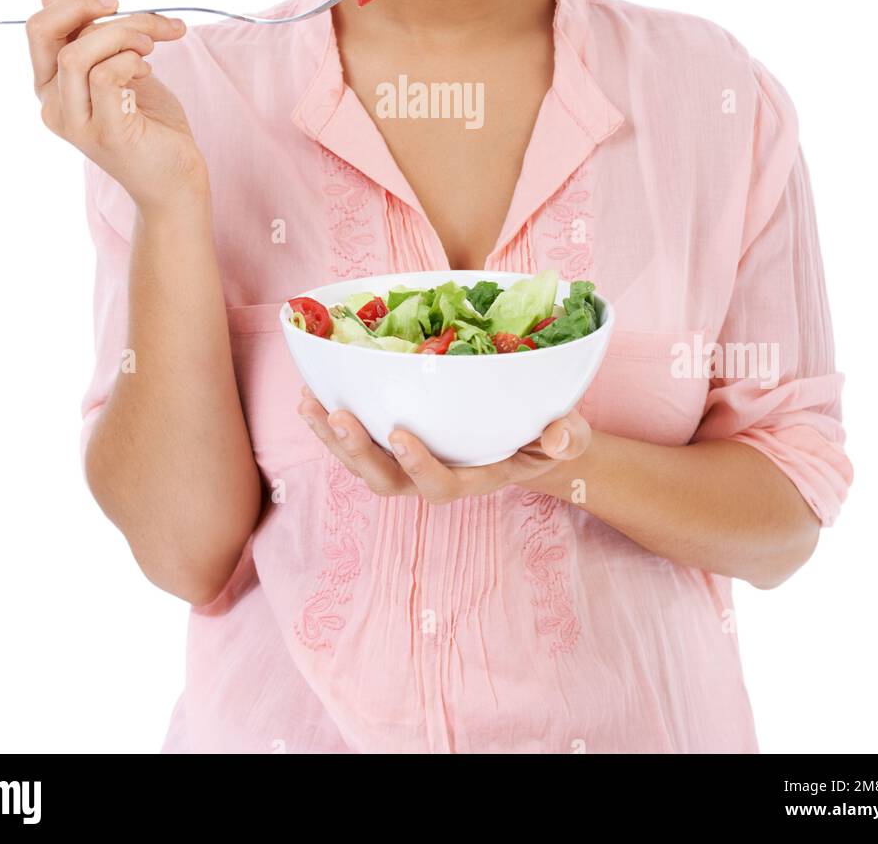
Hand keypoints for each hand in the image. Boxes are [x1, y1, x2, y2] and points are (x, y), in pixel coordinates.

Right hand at [27, 0, 207, 212]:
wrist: (176, 180)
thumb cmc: (150, 124)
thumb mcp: (118, 67)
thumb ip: (88, 35)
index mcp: (53, 88)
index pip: (38, 30)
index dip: (73, 4)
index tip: (114, 2)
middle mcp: (55, 107)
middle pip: (47, 36)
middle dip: (91, 10)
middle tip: (139, 19)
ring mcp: (76, 123)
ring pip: (79, 54)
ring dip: (125, 35)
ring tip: (154, 46)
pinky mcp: (106, 133)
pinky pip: (106, 77)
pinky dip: (131, 61)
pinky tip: (149, 72)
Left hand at [296, 385, 590, 501]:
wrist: (528, 437)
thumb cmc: (546, 435)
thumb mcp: (568, 435)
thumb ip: (566, 437)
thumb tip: (559, 434)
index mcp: (474, 476)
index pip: (441, 485)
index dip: (418, 466)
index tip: (400, 434)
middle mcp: (433, 476)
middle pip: (386, 481)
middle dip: (357, 453)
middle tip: (337, 416)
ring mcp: (408, 463)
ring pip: (361, 464)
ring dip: (331, 437)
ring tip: (309, 403)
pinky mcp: (391, 445)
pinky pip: (354, 441)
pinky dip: (328, 421)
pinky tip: (311, 392)